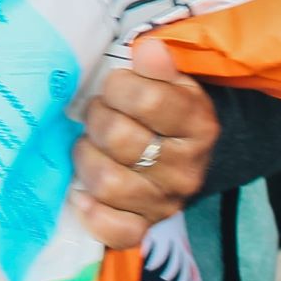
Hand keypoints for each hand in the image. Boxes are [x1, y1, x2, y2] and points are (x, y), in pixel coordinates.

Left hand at [71, 37, 217, 247]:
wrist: (183, 154)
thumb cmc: (167, 110)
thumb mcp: (172, 82)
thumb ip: (158, 66)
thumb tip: (148, 49)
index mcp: (198, 125)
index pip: (148, 100)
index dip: (119, 87)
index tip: (115, 86)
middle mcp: (186, 169)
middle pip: (121, 140)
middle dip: (97, 119)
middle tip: (97, 113)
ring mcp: (166, 203)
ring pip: (108, 182)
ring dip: (87, 158)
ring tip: (90, 144)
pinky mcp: (146, 227)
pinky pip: (115, 231)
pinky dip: (92, 212)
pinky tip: (82, 192)